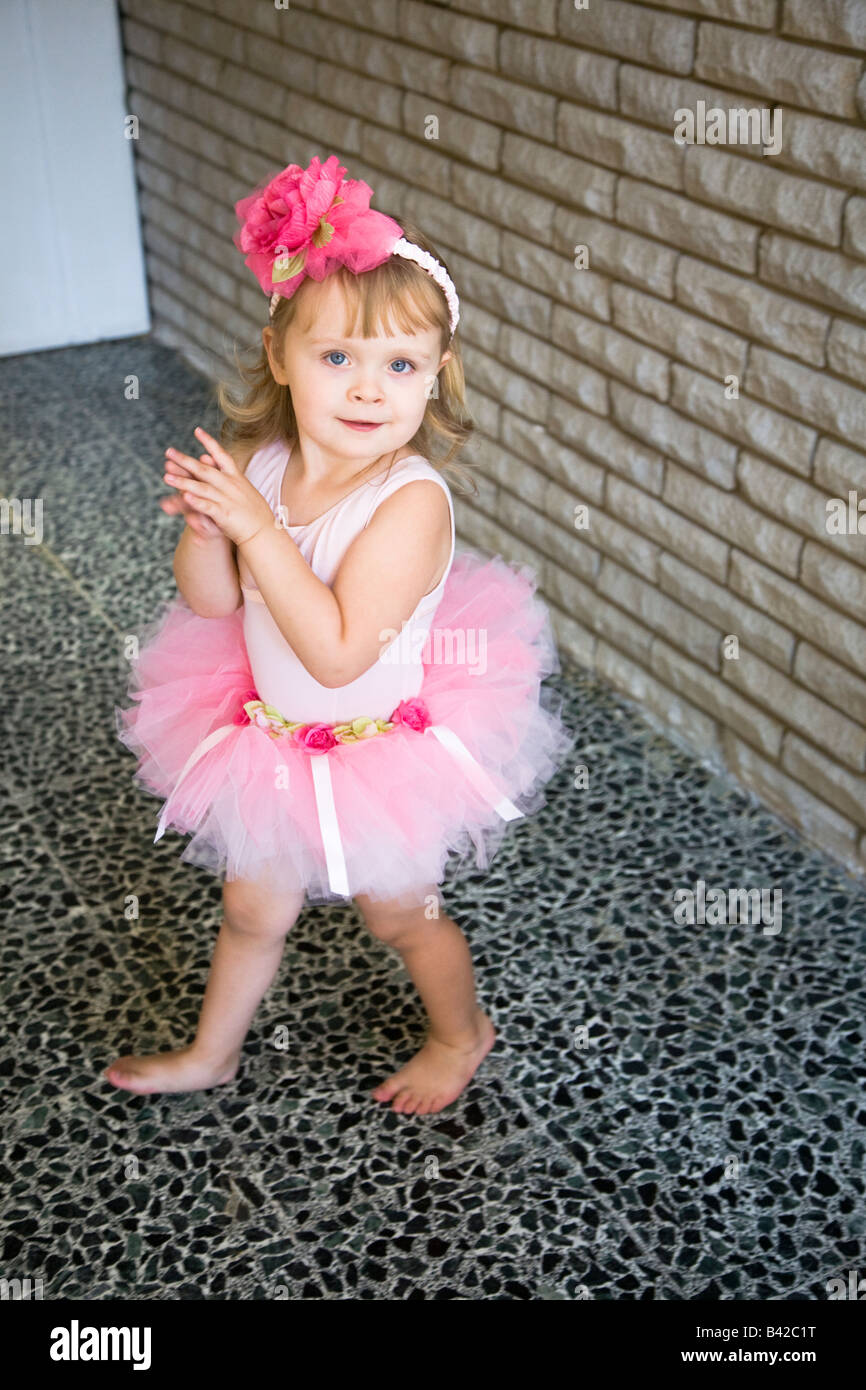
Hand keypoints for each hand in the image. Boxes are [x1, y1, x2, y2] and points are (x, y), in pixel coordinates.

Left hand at [162, 427, 273, 547]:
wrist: (264, 532)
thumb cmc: (254, 512)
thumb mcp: (243, 489)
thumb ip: (226, 475)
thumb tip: (208, 459)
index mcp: (236, 477)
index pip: (221, 455)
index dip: (209, 442)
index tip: (197, 430)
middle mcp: (230, 485)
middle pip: (204, 469)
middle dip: (184, 460)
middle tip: (169, 451)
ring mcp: (227, 499)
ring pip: (201, 487)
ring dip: (183, 482)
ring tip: (166, 477)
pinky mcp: (224, 515)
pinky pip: (208, 506)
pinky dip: (196, 501)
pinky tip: (184, 496)